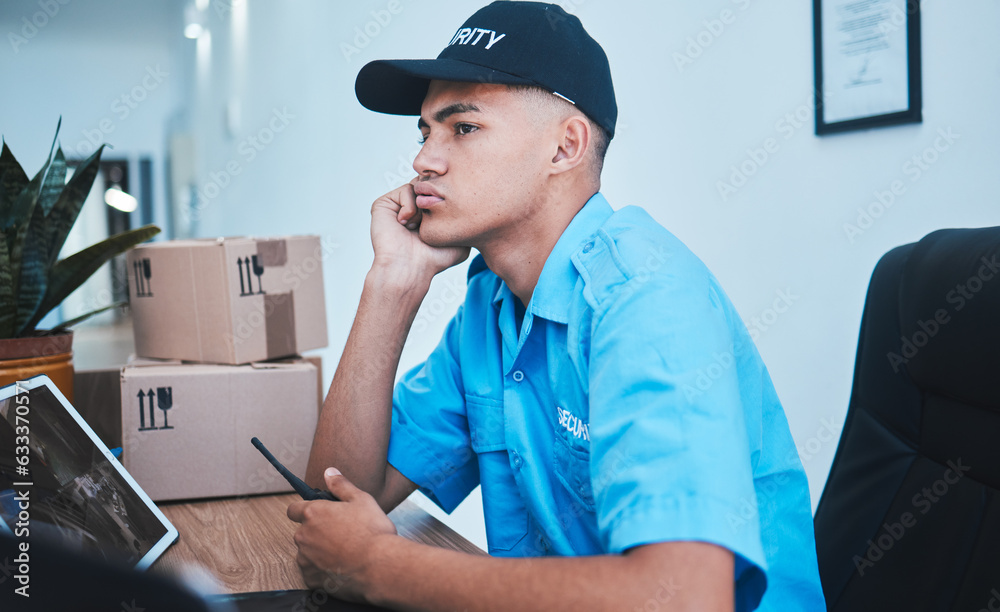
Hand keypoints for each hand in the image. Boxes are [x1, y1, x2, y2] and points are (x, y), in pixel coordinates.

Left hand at [287, 468, 397, 601]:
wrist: (380, 566)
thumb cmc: (372, 531)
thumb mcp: (361, 500)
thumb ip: (341, 485)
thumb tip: (329, 472)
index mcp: (313, 513)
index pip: (294, 509)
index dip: (305, 510)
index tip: (318, 514)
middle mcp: (303, 536)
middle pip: (303, 532)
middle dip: (316, 532)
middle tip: (341, 533)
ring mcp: (306, 559)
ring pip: (307, 553)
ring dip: (319, 552)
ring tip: (344, 552)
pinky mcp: (311, 579)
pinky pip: (312, 573)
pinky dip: (322, 571)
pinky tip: (341, 567)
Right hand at [370, 179, 469, 282]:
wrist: (410, 268)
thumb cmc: (433, 259)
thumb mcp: (460, 242)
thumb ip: (466, 224)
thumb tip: (473, 210)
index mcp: (428, 215)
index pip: (441, 193)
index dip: (447, 197)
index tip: (449, 210)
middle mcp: (414, 208)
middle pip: (429, 185)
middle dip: (435, 198)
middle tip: (432, 217)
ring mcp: (398, 205)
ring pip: (418, 187)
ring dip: (422, 207)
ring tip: (417, 226)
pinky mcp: (384, 204)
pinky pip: (405, 190)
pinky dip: (409, 207)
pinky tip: (405, 225)